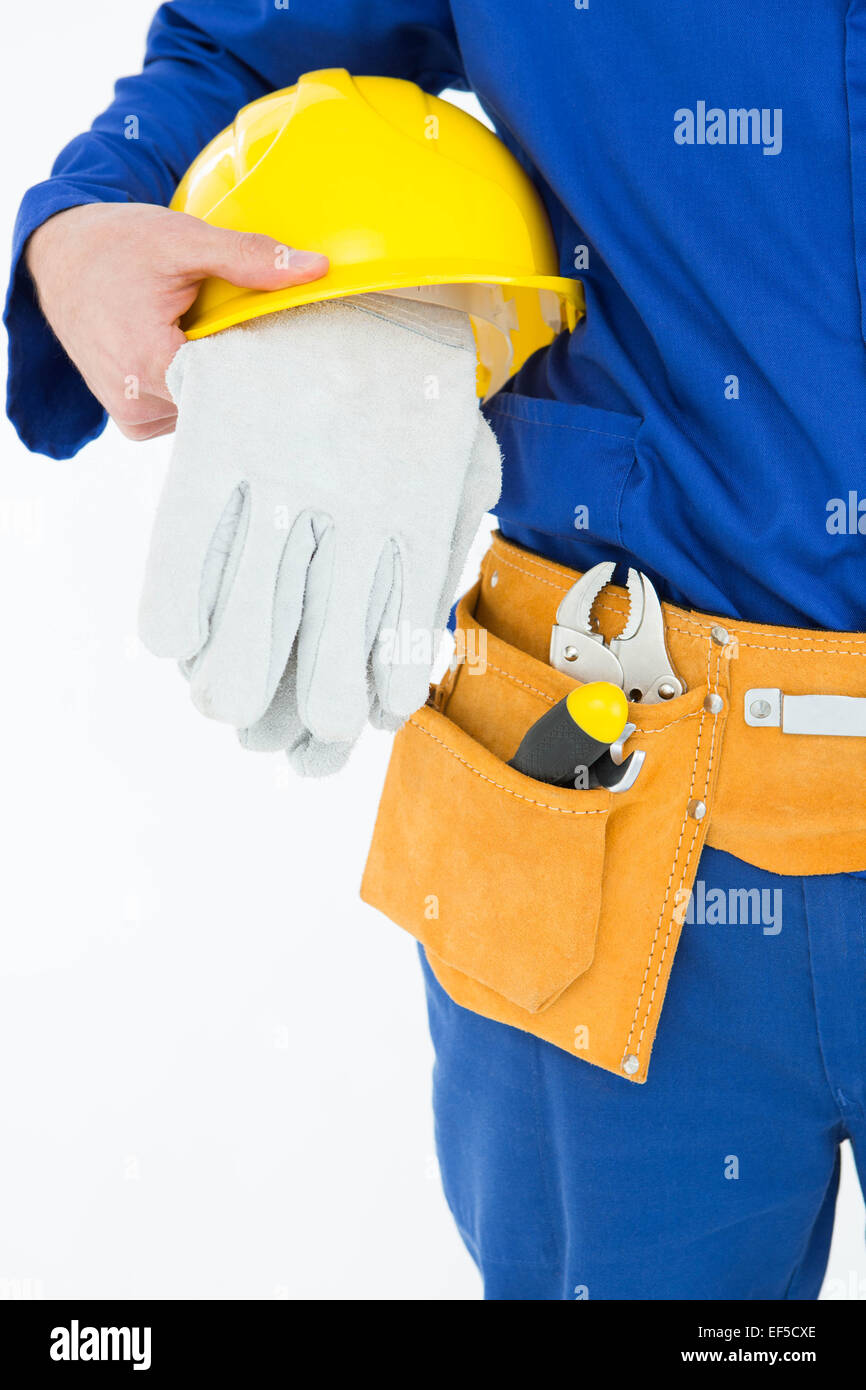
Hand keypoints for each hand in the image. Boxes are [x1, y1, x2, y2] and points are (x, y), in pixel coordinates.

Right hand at [25, 203, 328, 440]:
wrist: (62, 258)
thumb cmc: (118, 245)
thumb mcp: (184, 240)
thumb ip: (250, 258)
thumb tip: (317, 269)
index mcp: (149, 364)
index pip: (233, 387)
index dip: (267, 367)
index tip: (291, 349)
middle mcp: (137, 402)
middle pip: (221, 402)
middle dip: (246, 374)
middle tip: (260, 337)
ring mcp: (133, 416)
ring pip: (205, 411)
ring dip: (220, 381)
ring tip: (214, 341)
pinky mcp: (132, 420)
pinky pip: (183, 415)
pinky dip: (197, 390)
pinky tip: (196, 359)